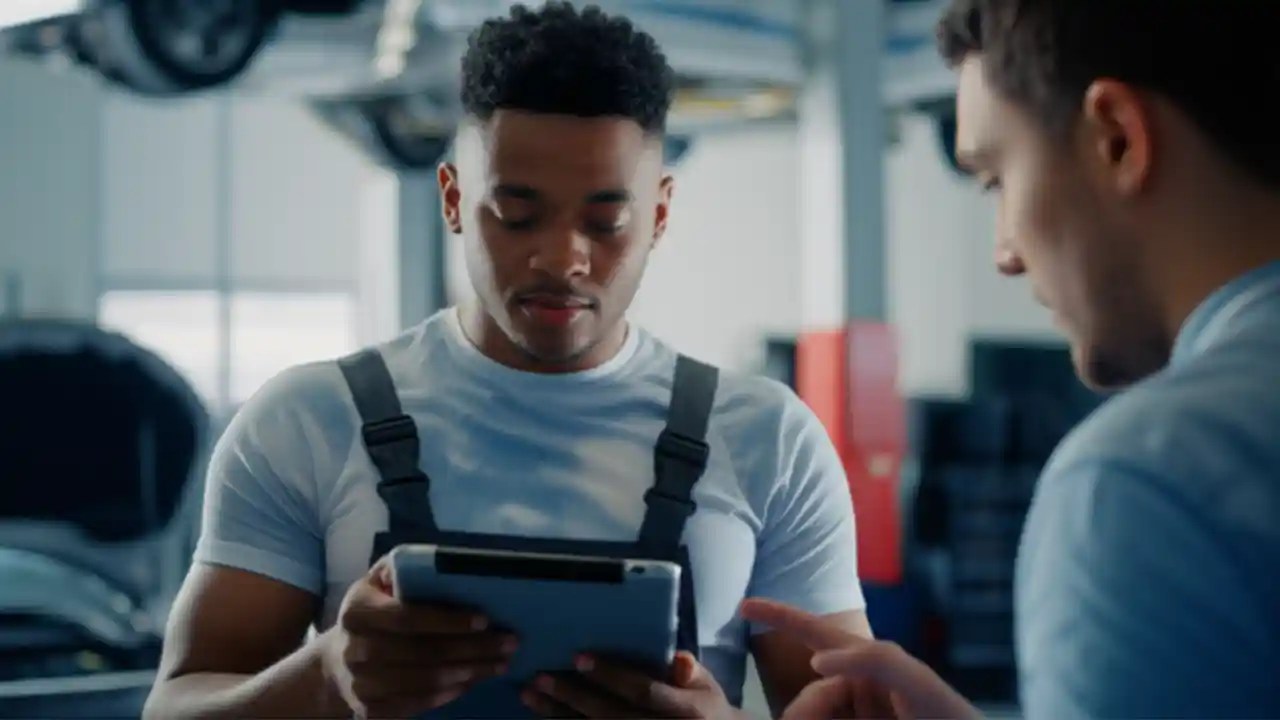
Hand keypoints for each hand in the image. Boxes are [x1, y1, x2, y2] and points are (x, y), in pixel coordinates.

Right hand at [320, 558, 518, 718]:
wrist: (336, 665)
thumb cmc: (370, 613)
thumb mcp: (375, 584)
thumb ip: (401, 569)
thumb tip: (440, 560)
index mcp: (358, 613)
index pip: (409, 618)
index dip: (449, 621)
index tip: (485, 619)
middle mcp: (356, 651)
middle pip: (425, 653)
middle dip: (474, 648)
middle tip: (509, 643)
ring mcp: (363, 686)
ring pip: (427, 681)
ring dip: (471, 673)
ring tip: (501, 663)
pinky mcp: (372, 711)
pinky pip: (419, 704)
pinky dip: (451, 693)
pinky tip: (473, 681)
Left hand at [521, 651, 738, 718]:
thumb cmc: (705, 709)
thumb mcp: (707, 687)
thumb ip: (691, 673)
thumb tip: (678, 660)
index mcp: (684, 712)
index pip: (642, 692)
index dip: (611, 676)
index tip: (580, 657)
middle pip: (609, 716)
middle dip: (572, 697)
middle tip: (540, 677)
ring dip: (558, 716)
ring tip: (530, 696)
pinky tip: (542, 716)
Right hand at [740, 599, 979, 719]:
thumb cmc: (948, 714)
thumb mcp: (912, 679)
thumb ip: (869, 660)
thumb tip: (815, 660)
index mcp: (863, 661)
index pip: (812, 631)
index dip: (778, 615)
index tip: (743, 606)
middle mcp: (853, 688)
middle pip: (808, 697)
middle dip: (805, 712)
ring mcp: (852, 712)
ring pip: (811, 714)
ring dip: (812, 718)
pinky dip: (817, 719)